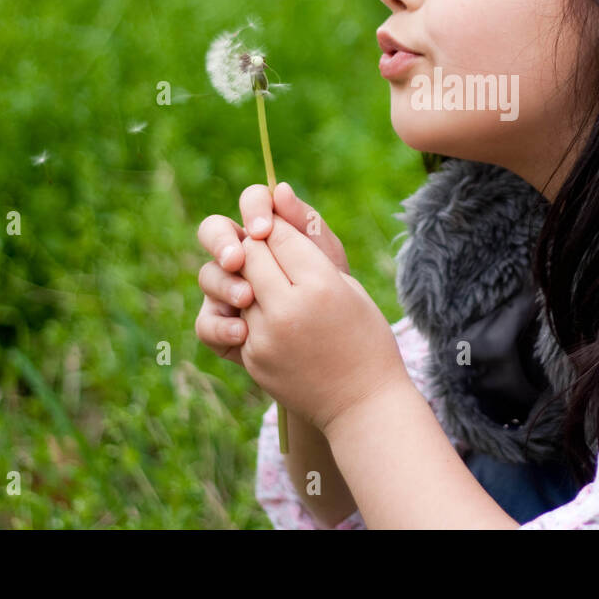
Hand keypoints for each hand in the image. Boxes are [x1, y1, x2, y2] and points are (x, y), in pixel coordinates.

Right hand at [194, 181, 348, 362]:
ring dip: (224, 285)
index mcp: (268, 231)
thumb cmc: (334, 297)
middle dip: (221, 242)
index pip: (252, 203)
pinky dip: (220, 327)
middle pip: (213, 231)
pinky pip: (206, 323)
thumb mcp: (328, 261)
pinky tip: (241, 333)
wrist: (341, 354)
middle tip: (236, 259)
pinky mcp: (221, 327)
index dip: (253, 209)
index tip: (264, 228)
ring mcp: (227, 291)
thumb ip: (306, 226)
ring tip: (246, 298)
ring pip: (208, 276)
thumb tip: (281, 189)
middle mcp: (241, 256)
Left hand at [238, 211, 409, 434]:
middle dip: (256, 246)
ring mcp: (265, 338)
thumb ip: (310, 247)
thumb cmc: (365, 336)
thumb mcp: (350, 284)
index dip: (278, 226)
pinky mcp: (252, 359)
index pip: (279, 236)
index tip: (282, 231)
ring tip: (268, 284)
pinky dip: (245, 310)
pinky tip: (265, 313)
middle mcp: (287, 310)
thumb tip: (278, 196)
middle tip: (268, 249)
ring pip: (236, 284)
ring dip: (247, 277)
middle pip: (250, 255)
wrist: (363, 403)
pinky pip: (232, 319)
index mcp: (320, 286)